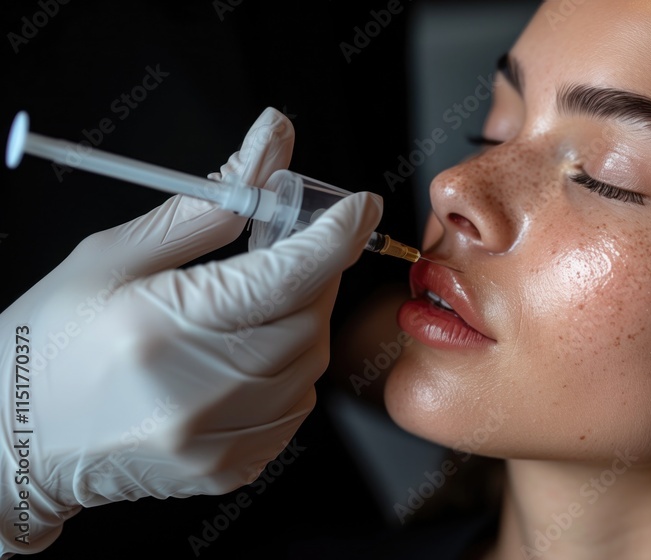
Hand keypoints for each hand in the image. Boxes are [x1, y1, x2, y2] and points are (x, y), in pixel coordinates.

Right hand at [0, 107, 382, 555]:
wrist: (14, 439)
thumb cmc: (52, 342)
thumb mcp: (112, 258)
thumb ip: (205, 208)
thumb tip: (268, 150)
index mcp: (164, 327)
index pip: (285, 274)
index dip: (334, 235)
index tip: (358, 208)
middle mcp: (199, 393)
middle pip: (308, 319)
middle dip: (316, 275)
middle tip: (296, 250)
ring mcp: (217, 441)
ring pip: (310, 364)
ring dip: (303, 322)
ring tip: (257, 304)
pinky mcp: (228, 469)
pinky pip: (295, 408)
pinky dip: (290, 371)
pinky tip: (248, 354)